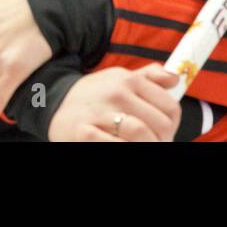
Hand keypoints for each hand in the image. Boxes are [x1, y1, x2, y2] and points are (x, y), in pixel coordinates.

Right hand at [48, 65, 181, 141]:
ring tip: (143, 147)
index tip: (167, 133)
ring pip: (141, 134)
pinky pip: (119, 146)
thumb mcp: (117, 79)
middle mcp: (116, 93)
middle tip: (157, 144)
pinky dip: (127, 148)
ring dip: (149, 145)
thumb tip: (175, 79)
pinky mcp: (85, 133)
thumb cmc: (93, 96)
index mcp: (127, 79)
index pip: (169, 106)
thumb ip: (147, 77)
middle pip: (159, 123)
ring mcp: (100, 113)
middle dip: (163, 140)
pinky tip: (123, 146)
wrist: (51, 103)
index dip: (174, 125)